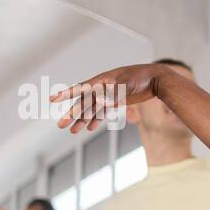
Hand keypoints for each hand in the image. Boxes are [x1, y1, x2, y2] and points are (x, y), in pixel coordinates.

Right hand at [50, 63, 166, 133]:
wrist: (156, 79)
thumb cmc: (141, 78)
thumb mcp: (127, 84)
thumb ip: (113, 93)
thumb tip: (100, 101)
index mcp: (101, 81)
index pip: (80, 89)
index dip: (65, 94)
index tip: (52, 99)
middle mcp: (102, 88)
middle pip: (83, 103)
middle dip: (72, 114)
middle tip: (60, 125)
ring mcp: (109, 95)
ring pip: (92, 110)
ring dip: (82, 120)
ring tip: (72, 131)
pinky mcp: (116, 101)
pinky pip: (103, 112)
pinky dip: (96, 119)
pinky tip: (89, 128)